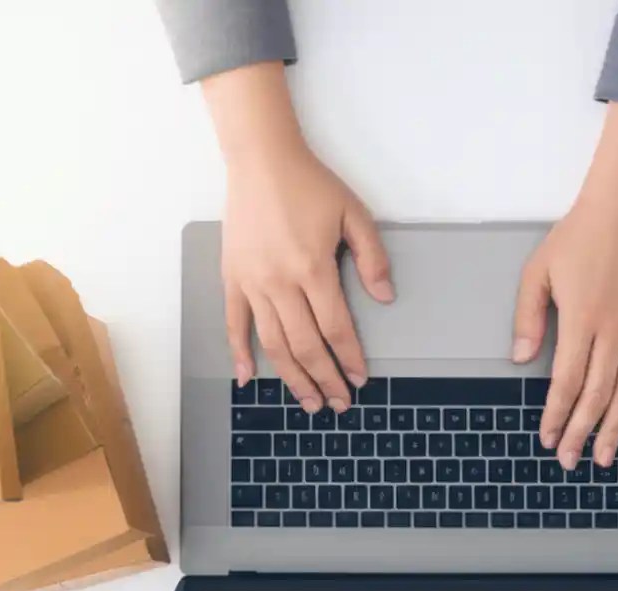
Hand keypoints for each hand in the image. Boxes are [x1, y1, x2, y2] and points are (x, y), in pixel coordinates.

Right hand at [222, 149, 392, 412]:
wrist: (261, 161)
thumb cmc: (309, 184)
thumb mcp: (353, 214)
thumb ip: (372, 258)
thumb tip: (385, 298)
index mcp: (312, 267)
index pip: (335, 327)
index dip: (348, 357)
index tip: (359, 379)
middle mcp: (279, 282)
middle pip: (305, 344)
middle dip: (324, 378)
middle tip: (339, 404)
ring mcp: (252, 282)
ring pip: (273, 343)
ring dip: (292, 377)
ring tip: (308, 401)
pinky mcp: (232, 277)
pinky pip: (235, 323)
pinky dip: (240, 353)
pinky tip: (249, 378)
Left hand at [512, 103, 617, 469]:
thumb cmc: (579, 236)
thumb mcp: (538, 272)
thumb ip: (529, 317)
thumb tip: (522, 359)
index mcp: (581, 321)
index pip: (567, 382)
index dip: (556, 414)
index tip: (547, 437)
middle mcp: (614, 331)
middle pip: (597, 396)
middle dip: (580, 432)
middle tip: (570, 460)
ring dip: (614, 428)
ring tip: (602, 456)